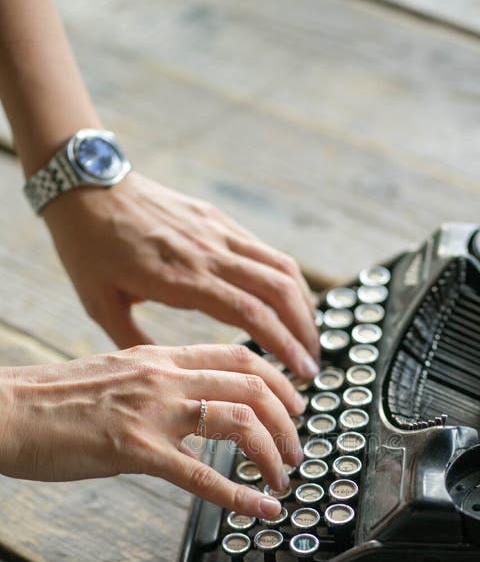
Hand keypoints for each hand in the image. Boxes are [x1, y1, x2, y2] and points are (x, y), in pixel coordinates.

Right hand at [0, 344, 305, 517]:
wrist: (4, 410)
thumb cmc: (51, 400)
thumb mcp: (116, 377)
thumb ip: (158, 390)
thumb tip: (190, 421)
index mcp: (159, 357)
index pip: (238, 356)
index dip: (278, 381)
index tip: (293, 405)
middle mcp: (163, 377)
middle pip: (253, 386)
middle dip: (287, 420)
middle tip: (295, 450)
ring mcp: (151, 411)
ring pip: (239, 423)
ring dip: (272, 454)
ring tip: (281, 479)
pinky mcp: (134, 449)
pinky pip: (202, 475)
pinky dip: (241, 495)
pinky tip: (261, 509)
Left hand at [42, 172, 320, 378]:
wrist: (85, 185)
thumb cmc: (88, 248)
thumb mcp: (101, 304)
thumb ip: (137, 342)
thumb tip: (168, 377)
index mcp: (181, 278)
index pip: (251, 313)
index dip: (284, 344)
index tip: (301, 372)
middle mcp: (208, 252)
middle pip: (279, 290)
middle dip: (305, 330)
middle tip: (312, 364)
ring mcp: (218, 232)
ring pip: (282, 267)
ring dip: (304, 304)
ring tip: (308, 337)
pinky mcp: (219, 220)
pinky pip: (265, 251)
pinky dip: (287, 280)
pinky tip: (289, 303)